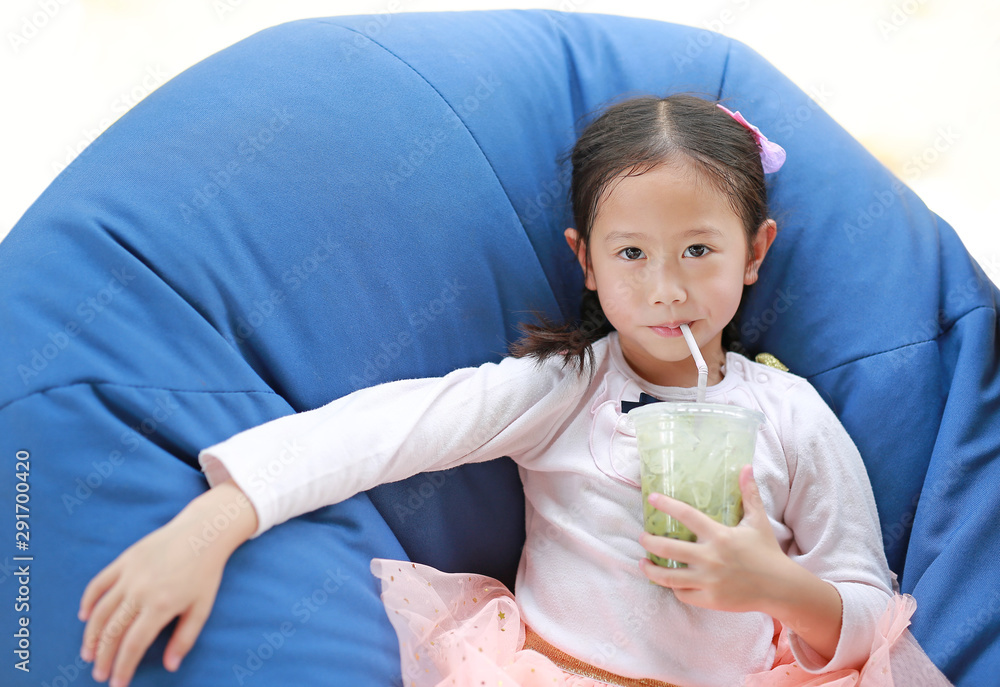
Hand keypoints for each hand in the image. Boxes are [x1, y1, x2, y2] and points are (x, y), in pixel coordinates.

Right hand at [79, 480, 255, 686]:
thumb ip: (185, 638)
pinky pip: (98, 584)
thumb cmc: (205, 572)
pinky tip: (85, 618)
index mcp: (161, 605)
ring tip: (89, 654)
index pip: (133, 645)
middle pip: (112, 632)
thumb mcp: (202, 607)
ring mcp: (129, 574)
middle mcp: (141, 591)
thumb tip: (171, 666)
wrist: (203, 532)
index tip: (117, 684)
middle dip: (103, 657)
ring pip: (100, 611)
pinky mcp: (124, 560)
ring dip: (91, 636)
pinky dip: (88, 602)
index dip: (123, 667)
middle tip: (99, 674)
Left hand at [639, 464, 790, 613]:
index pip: (686, 515)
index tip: (652, 498)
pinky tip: (668, 581)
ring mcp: (708, 580)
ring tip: (643, 562)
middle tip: (642, 537)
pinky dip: (673, 587)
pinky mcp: (710, 599)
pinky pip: (682, 594)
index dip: (666, 505)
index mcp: (720, 536)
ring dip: (651, 569)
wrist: (781, 588)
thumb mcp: (758, 521)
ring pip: (668, 576)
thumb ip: (749, 494)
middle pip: (668, 549)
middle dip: (649, 541)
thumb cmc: (767, 552)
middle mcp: (710, 558)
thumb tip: (745, 466)